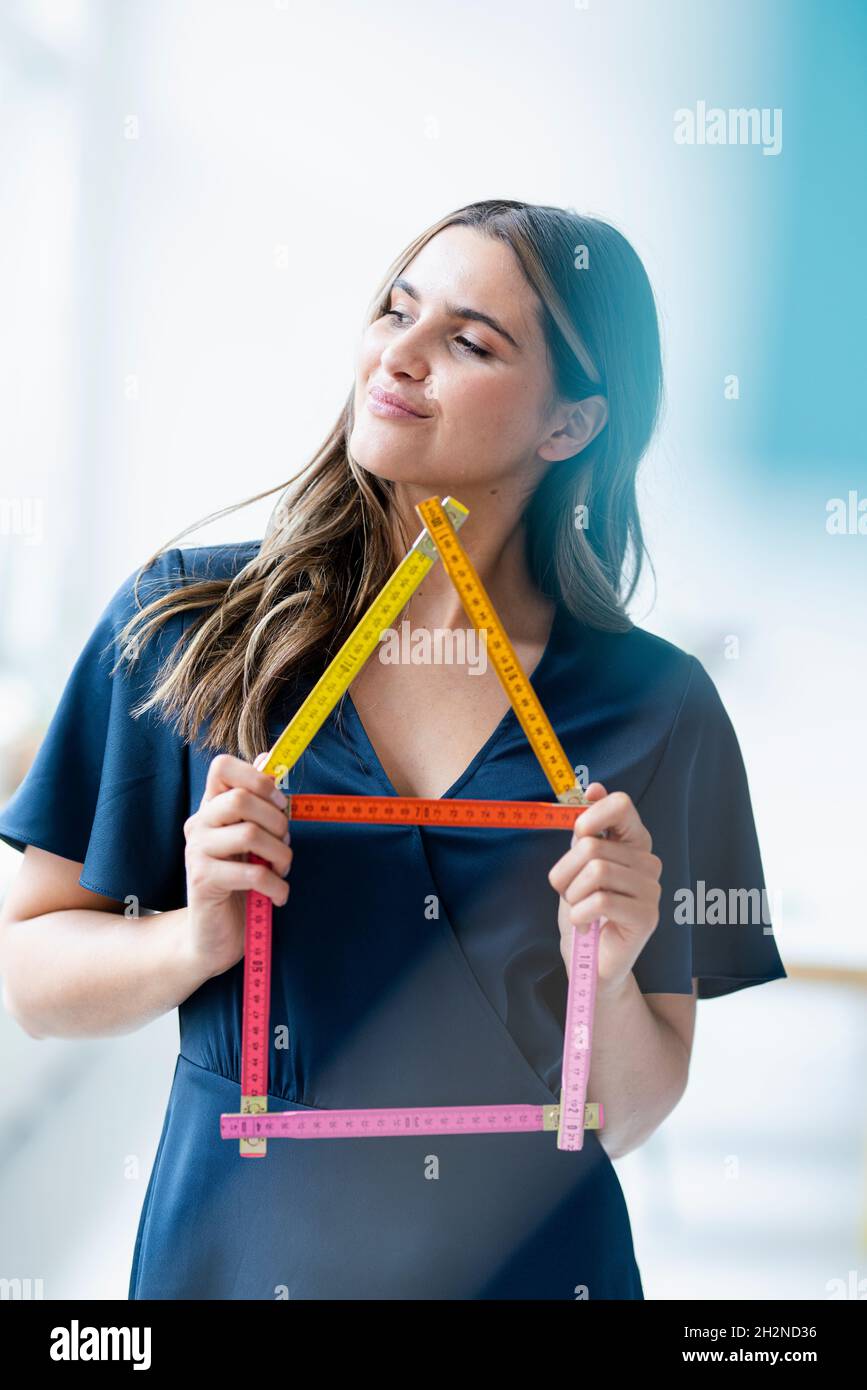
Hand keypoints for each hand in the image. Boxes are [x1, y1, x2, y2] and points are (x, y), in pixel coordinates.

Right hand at [181, 752, 292, 978]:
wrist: (213, 936)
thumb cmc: (239, 884)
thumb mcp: (254, 840)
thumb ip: (260, 803)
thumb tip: (270, 756)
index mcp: (212, 808)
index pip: (221, 767)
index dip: (256, 777)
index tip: (279, 802)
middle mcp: (199, 824)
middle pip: (240, 798)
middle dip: (277, 820)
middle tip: (284, 843)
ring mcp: (197, 852)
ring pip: (250, 834)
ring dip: (281, 855)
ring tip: (282, 871)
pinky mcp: (202, 881)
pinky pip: (252, 874)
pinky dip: (276, 886)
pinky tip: (278, 895)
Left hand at [547, 783, 661, 996]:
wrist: (590, 959)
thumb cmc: (583, 908)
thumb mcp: (577, 864)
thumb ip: (586, 830)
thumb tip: (594, 787)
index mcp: (633, 841)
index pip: (621, 805)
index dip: (590, 816)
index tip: (578, 836)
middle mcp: (648, 861)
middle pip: (592, 846)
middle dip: (565, 872)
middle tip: (569, 893)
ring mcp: (652, 889)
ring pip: (595, 872)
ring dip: (573, 895)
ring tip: (578, 909)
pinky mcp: (648, 916)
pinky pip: (600, 901)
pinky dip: (580, 915)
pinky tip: (586, 924)